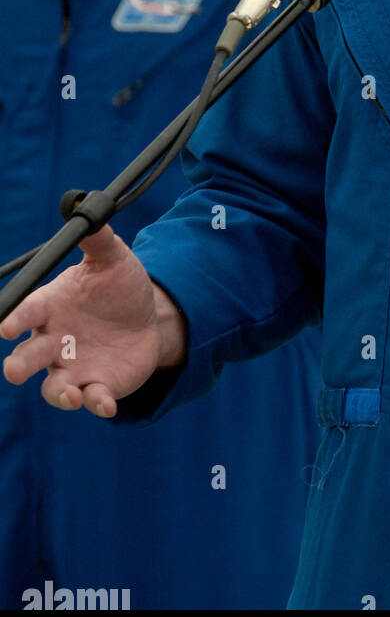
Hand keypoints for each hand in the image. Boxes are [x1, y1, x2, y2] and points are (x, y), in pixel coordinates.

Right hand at [0, 225, 181, 417]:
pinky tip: (106, 403)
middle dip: (18, 365)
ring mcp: (74, 367)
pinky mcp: (97, 385)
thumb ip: (98, 241)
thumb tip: (86, 213)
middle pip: (27, 356)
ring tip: (70, 394)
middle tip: (14, 371)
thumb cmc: (119, 285)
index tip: (4, 327)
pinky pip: (91, 399)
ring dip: (59, 394)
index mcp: (51, 306)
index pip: (26, 312)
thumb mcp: (113, 259)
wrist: (148, 316)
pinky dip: (96, 403)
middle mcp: (55, 341)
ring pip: (54, 387)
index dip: (13, 319)